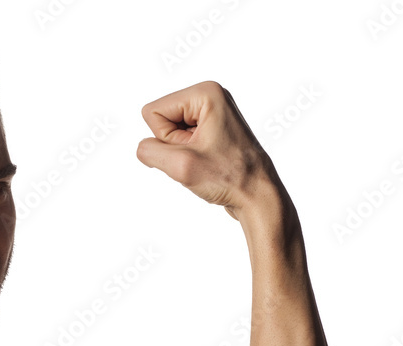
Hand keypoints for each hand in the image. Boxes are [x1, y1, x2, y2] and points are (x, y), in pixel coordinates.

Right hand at [136, 81, 284, 221]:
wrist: (258, 196)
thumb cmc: (230, 179)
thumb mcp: (181, 166)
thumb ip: (150, 151)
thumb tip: (143, 147)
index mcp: (205, 92)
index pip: (153, 113)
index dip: (166, 139)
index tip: (193, 150)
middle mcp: (210, 96)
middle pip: (160, 120)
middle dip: (173, 145)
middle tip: (200, 157)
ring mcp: (211, 112)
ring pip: (168, 132)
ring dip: (180, 153)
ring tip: (205, 160)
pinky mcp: (211, 128)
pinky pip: (180, 140)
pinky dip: (187, 155)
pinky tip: (207, 162)